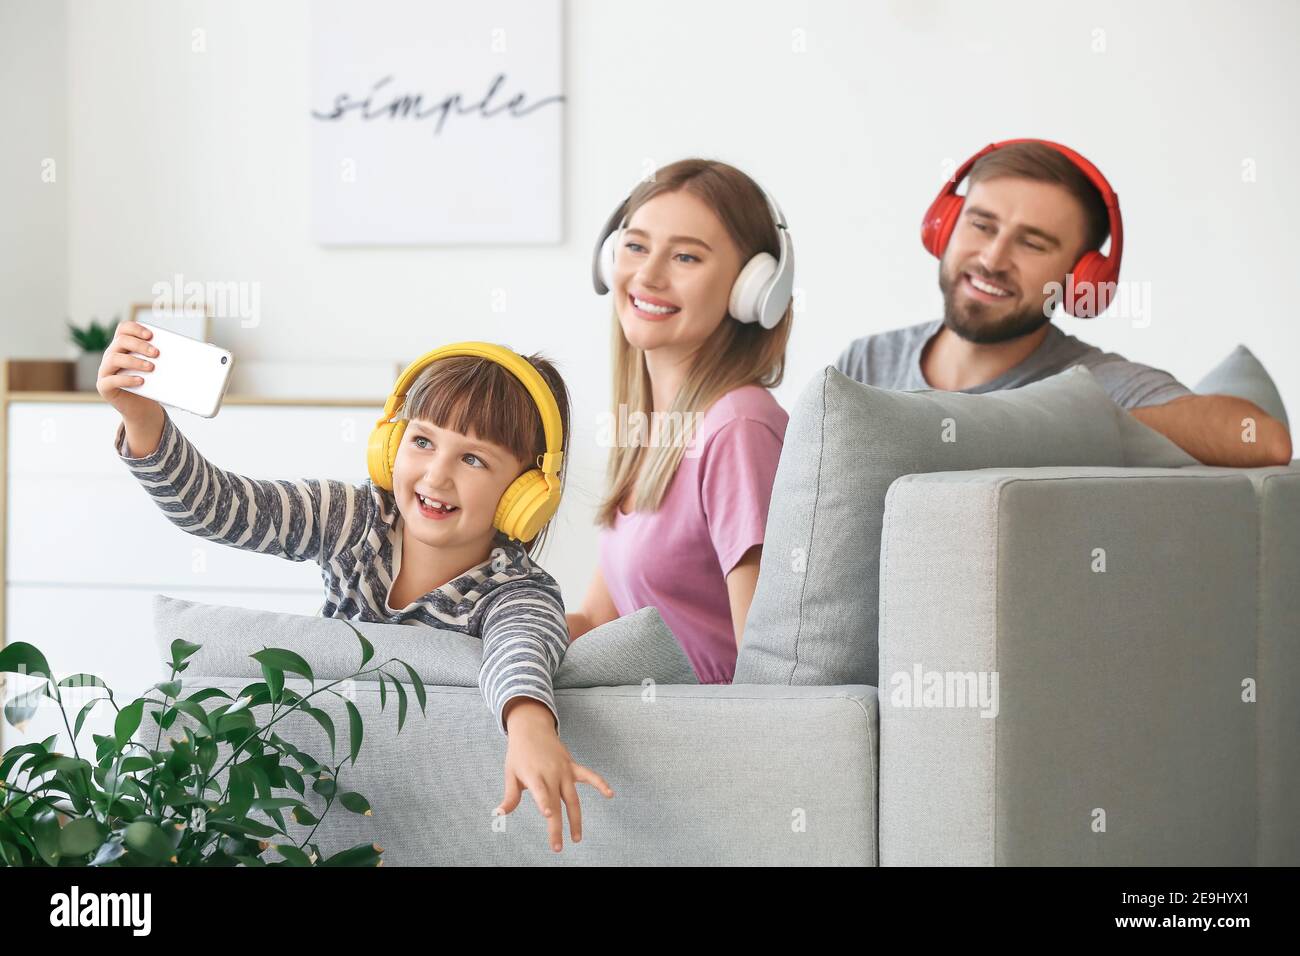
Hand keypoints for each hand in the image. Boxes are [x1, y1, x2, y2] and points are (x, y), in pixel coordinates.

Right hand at [96, 319, 161, 420]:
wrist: (142, 407)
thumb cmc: (149, 384)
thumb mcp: (156, 368)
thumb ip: (162, 358)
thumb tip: (183, 351)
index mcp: (123, 347)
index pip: (123, 329)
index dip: (135, 328)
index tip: (151, 335)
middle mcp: (111, 355)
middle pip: (120, 341)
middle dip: (140, 345)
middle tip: (156, 353)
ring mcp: (105, 370)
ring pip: (113, 358)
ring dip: (134, 361)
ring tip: (151, 367)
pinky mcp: (104, 386)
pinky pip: (111, 380)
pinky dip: (127, 379)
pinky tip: (141, 381)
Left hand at [495, 699, 612, 851]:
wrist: (531, 728)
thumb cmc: (519, 754)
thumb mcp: (510, 774)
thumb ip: (510, 796)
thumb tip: (499, 814)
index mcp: (534, 775)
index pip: (540, 791)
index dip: (544, 802)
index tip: (549, 814)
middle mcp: (551, 774)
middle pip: (557, 803)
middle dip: (558, 826)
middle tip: (558, 847)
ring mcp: (563, 770)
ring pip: (573, 798)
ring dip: (576, 819)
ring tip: (577, 838)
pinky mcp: (572, 766)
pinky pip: (589, 776)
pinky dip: (600, 783)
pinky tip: (610, 794)